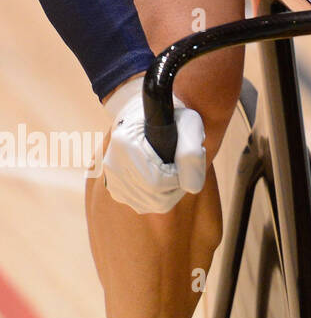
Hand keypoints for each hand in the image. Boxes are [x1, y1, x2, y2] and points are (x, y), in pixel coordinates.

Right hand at [101, 76, 206, 214]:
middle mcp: (112, 163)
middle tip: (184, 166)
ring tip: (175, 170)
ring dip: (169, 192)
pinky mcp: (114, 187)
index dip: (180, 177)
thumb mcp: (190, 125)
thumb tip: (192, 188)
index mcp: (125, 142)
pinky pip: (142, 204)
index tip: (187, 161)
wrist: (151, 113)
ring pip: (149, 204)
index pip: (157, 182)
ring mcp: (111, 177)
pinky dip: (158, 196)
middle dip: (177, 186)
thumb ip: (193, 155)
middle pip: (154, 197)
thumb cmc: (175, 117)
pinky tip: (164, 178)